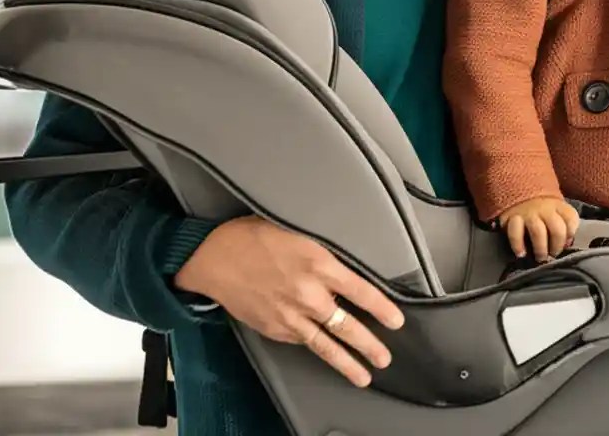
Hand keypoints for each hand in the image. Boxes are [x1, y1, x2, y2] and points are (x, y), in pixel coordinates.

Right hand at [174, 215, 404, 387]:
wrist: (212, 258)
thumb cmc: (254, 238)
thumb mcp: (298, 232)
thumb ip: (324, 254)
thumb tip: (345, 267)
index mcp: (319, 265)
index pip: (362, 292)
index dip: (383, 309)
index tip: (396, 321)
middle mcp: (308, 295)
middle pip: (347, 326)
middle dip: (370, 346)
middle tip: (385, 357)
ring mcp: (290, 316)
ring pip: (325, 345)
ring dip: (347, 362)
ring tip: (364, 375)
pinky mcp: (274, 329)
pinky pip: (302, 341)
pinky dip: (316, 347)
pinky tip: (327, 353)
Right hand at [498, 196, 580, 261]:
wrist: (516, 192)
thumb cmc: (541, 208)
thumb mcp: (556, 210)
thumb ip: (565, 224)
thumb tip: (567, 243)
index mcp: (558, 205)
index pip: (570, 218)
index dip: (571, 233)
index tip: (566, 242)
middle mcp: (544, 208)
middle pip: (557, 229)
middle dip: (557, 246)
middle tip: (553, 255)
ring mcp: (528, 213)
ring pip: (538, 232)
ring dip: (540, 249)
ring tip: (540, 258)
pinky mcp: (511, 218)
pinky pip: (515, 233)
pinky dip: (518, 245)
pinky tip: (521, 254)